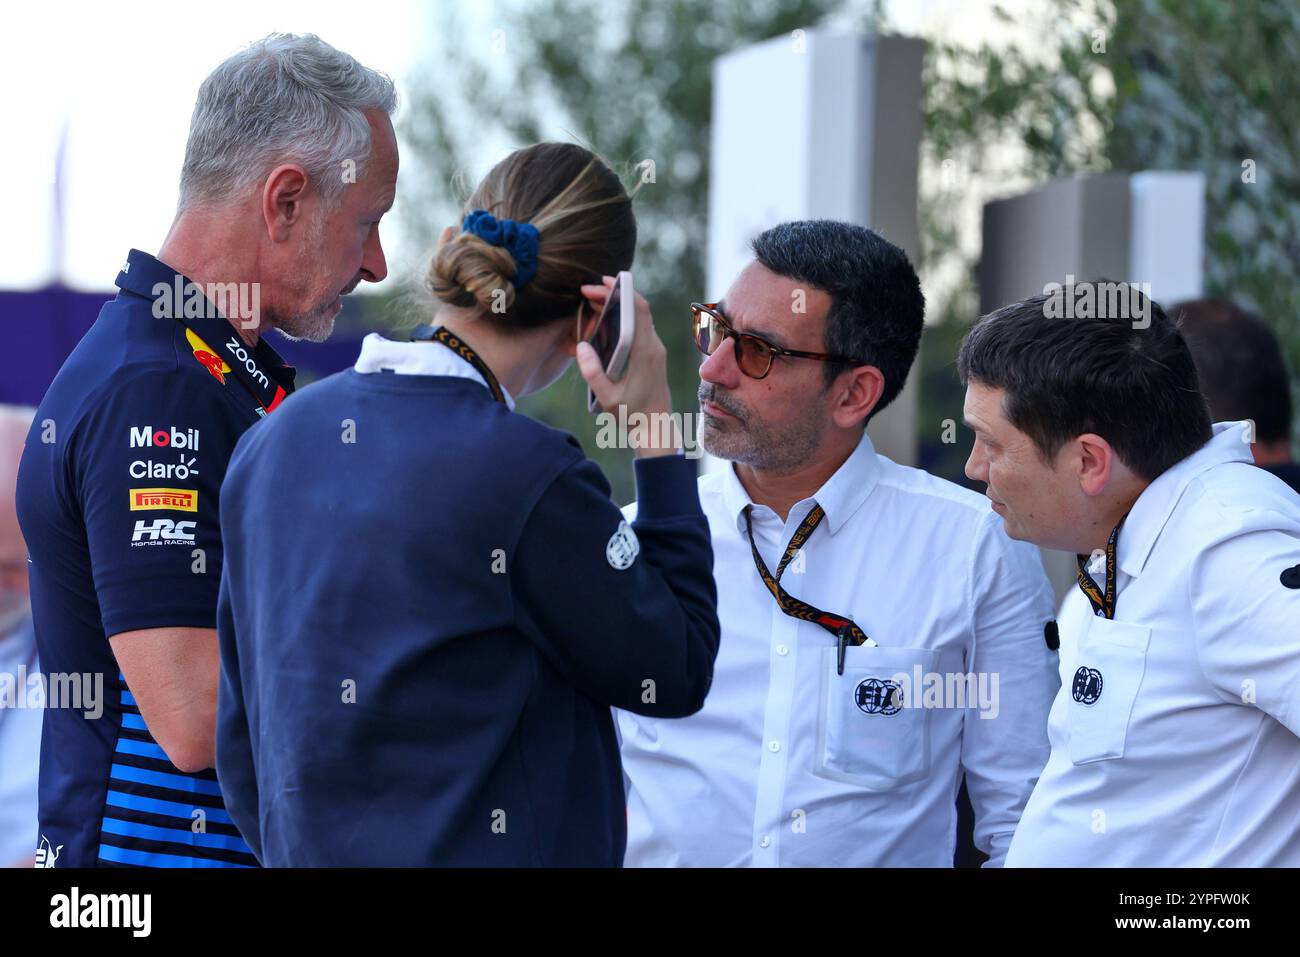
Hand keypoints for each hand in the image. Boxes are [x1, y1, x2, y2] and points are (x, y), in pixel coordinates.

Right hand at [575, 276, 679, 457]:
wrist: (655, 428)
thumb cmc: (632, 414)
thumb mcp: (607, 397)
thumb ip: (592, 372)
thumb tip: (581, 346)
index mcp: (644, 353)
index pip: (638, 311)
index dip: (623, 290)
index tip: (603, 281)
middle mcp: (654, 346)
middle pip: (637, 309)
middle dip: (613, 295)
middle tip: (587, 292)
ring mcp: (655, 349)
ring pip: (638, 317)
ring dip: (617, 306)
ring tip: (592, 304)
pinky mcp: (653, 354)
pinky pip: (638, 328)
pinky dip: (622, 318)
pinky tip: (604, 320)